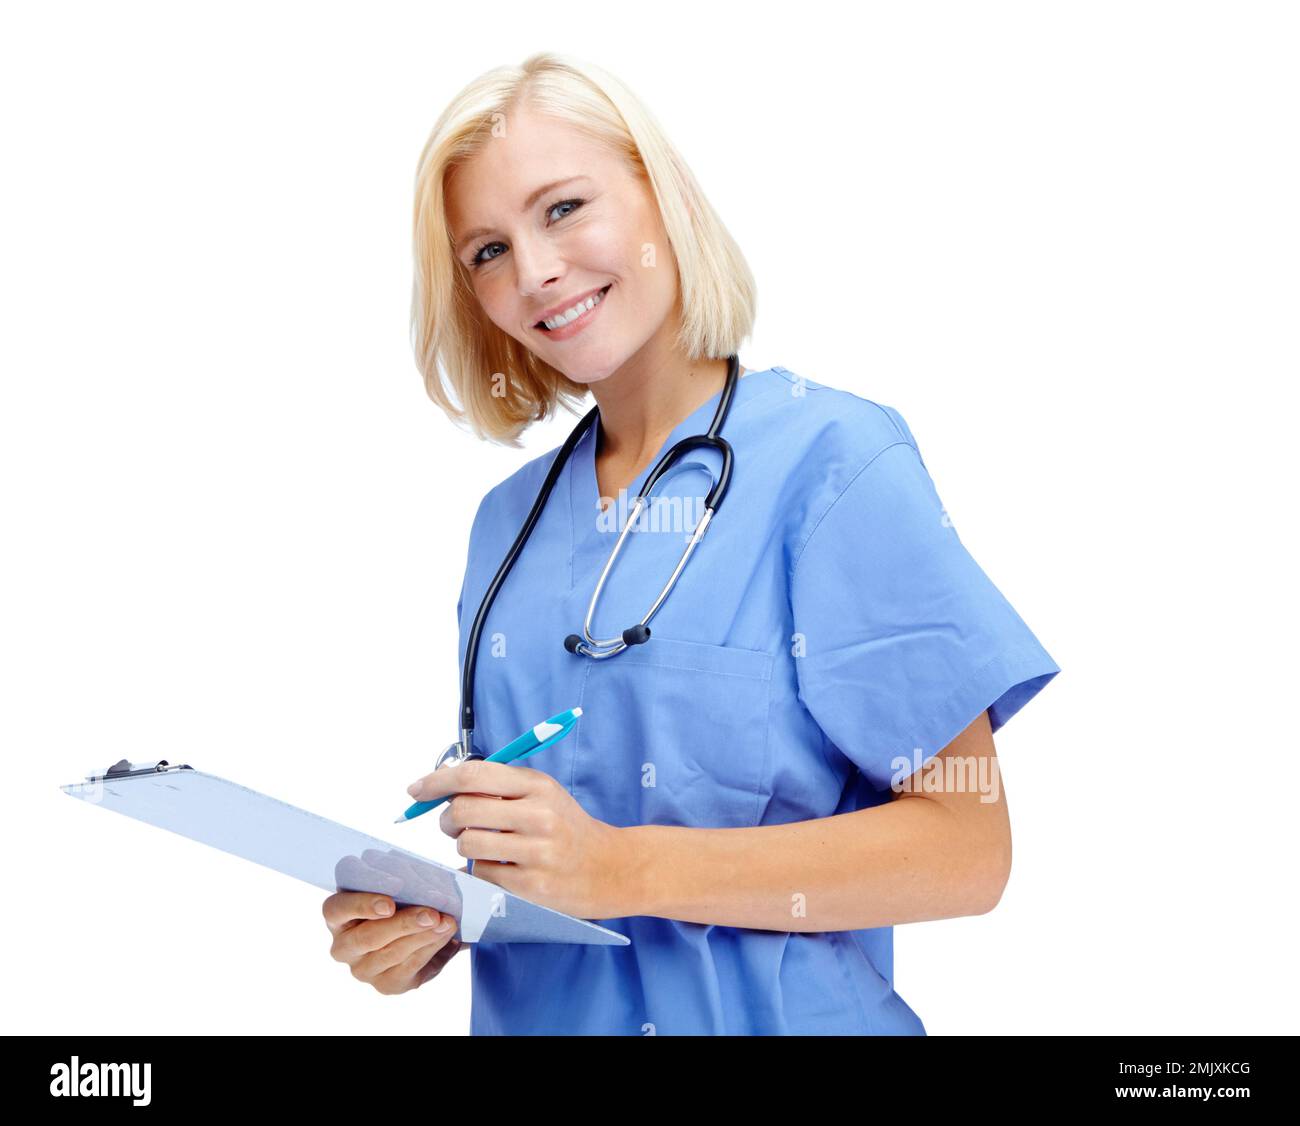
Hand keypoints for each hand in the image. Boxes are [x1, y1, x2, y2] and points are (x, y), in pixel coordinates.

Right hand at [322, 892, 462, 994]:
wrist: (416, 930)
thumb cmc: (398, 899)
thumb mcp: (391, 885)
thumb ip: (396, 880)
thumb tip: (420, 880)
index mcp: (337, 915)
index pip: (336, 909)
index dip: (361, 906)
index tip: (389, 904)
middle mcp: (343, 946)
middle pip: (368, 937)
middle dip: (403, 924)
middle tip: (432, 914)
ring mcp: (362, 969)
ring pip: (392, 954)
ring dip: (423, 937)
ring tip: (446, 922)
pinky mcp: (385, 985)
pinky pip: (408, 969)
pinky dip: (431, 949)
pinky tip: (446, 935)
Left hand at [406, 759, 628, 919]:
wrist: (611, 868)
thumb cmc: (568, 829)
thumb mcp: (544, 794)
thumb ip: (500, 786)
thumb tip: (443, 785)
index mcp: (537, 785)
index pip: (473, 775)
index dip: (437, 781)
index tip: (416, 790)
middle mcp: (538, 815)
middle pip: (463, 809)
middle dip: (448, 818)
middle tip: (455, 824)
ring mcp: (536, 853)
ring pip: (467, 843)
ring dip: (463, 846)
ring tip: (482, 847)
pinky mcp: (531, 887)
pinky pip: (480, 874)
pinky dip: (479, 871)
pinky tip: (497, 868)